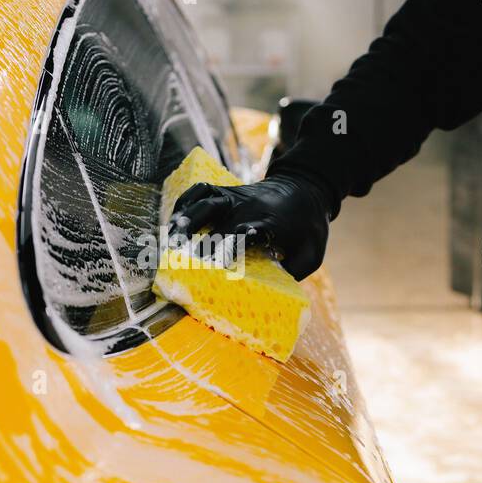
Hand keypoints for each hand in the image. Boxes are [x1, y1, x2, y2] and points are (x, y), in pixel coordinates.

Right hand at [167, 173, 330, 279]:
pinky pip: (200, 190)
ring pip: (204, 203)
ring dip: (185, 220)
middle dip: (199, 245)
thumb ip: (291, 273)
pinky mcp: (226, 190)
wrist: (306, 186)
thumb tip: (267, 296)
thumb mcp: (311, 255)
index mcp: (270, 223)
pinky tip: (173, 221)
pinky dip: (184, 202)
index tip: (214, 267)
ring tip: (170, 241)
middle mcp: (248, 208)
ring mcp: (235, 196)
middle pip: (217, 224)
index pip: (244, 235)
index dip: (227, 249)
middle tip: (180, 266)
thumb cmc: (309, 227)